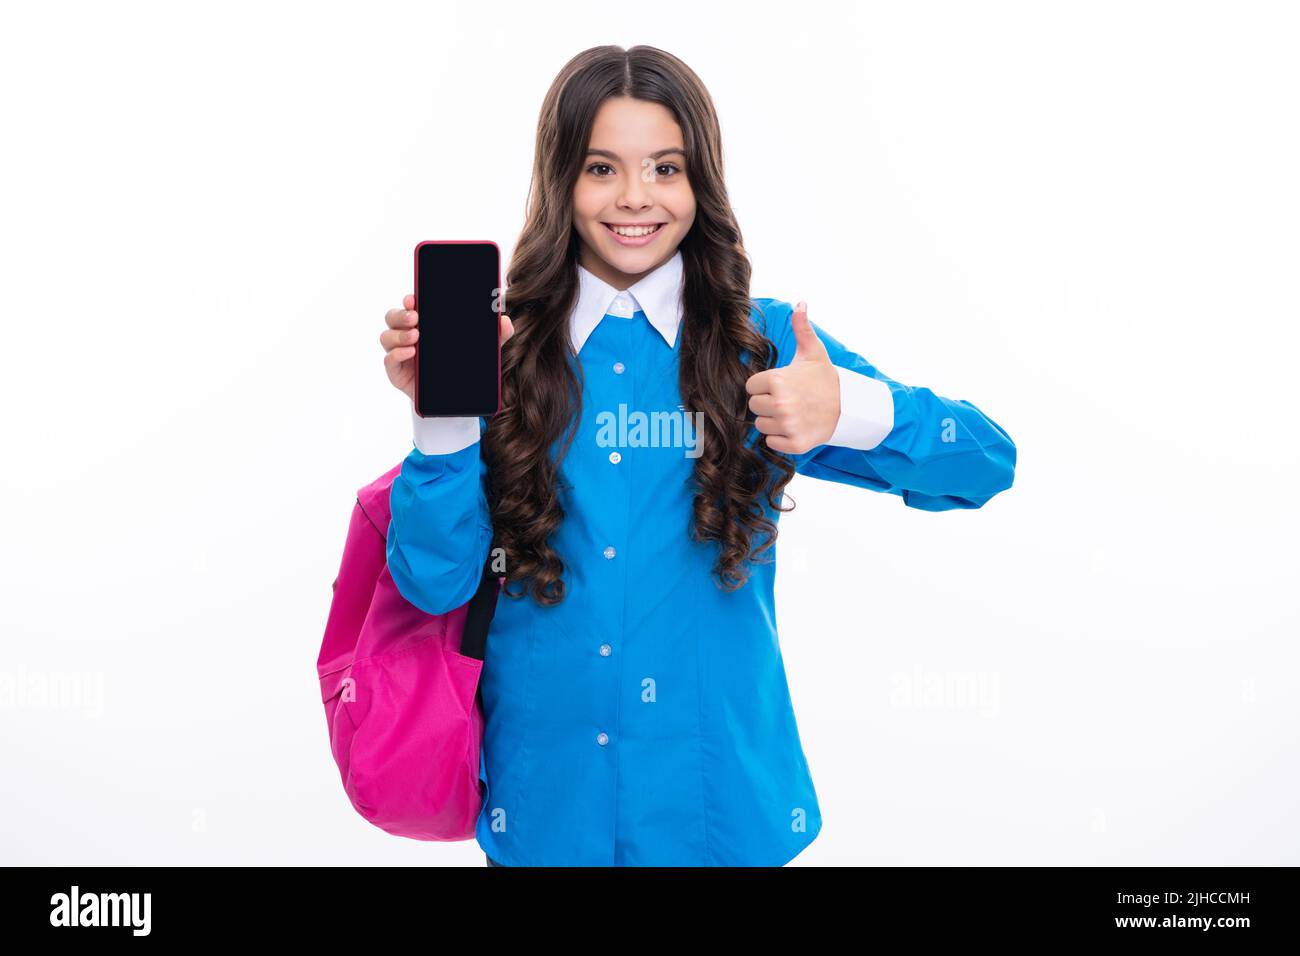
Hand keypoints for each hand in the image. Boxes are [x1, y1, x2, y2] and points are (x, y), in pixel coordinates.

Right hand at [381, 294, 514, 401]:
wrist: (457, 398)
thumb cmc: (463, 365)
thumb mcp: (483, 349)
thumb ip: (496, 335)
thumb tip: (504, 321)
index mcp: (425, 323)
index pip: (411, 305)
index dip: (410, 300)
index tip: (415, 298)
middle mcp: (409, 334)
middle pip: (393, 317)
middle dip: (401, 314)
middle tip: (415, 317)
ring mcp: (401, 353)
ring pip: (387, 337)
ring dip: (399, 334)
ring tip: (416, 337)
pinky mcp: (397, 372)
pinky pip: (388, 360)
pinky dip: (396, 354)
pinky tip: (410, 352)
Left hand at [744, 301, 839, 453]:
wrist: (848, 407)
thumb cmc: (825, 379)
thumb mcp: (813, 352)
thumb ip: (801, 327)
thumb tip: (800, 302)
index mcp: (779, 380)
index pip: (751, 387)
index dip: (763, 386)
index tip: (780, 385)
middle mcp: (781, 404)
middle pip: (754, 406)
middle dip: (767, 403)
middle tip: (787, 399)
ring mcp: (788, 425)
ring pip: (761, 425)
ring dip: (773, 421)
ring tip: (792, 413)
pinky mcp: (795, 443)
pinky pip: (771, 442)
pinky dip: (780, 438)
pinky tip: (795, 426)